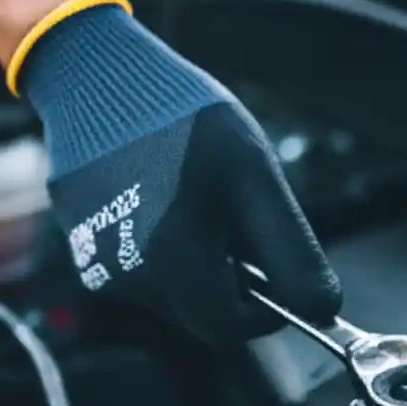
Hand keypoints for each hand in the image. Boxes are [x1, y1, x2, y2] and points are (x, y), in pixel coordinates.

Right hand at [23, 5, 339, 341]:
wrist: (100, 77)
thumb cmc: (185, 120)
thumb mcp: (256, 178)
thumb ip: (291, 251)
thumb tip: (323, 309)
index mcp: (173, 262)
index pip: (228, 328)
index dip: (263, 312)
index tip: (277, 277)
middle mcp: (127, 277)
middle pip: (198, 313)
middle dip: (229, 282)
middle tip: (238, 225)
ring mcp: (98, 264)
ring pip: (170, 293)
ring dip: (196, 262)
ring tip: (197, 199)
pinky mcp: (83, 247)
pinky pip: (138, 270)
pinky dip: (162, 248)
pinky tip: (163, 197)